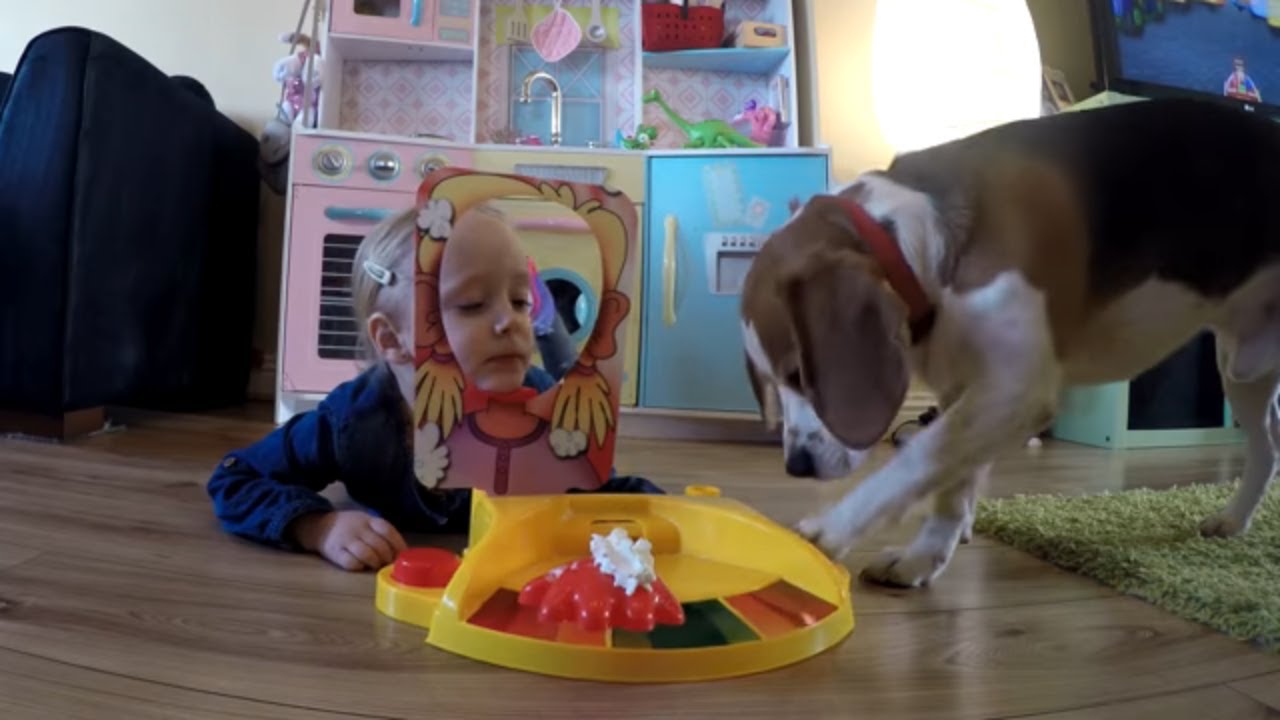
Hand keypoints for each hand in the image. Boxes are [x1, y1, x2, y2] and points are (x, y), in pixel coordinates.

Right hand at [292, 510, 406, 570]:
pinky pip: (350, 562)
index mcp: (369, 520)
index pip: (388, 530)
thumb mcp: (367, 522)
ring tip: (376, 565)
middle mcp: (358, 529)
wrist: (320, 527)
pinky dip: (359, 566)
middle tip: (389, 563)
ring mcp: (346, 540)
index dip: (398, 544)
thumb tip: (402, 551)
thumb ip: (382, 533)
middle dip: (387, 557)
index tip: (403, 554)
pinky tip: (361, 566)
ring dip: (375, 562)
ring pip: (366, 554)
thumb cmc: (351, 527)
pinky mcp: (335, 552)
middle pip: (379, 544)